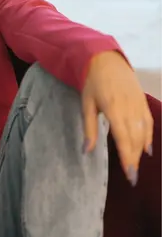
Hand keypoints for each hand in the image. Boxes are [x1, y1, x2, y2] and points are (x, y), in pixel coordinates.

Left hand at [82, 51, 152, 184]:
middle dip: (134, 159)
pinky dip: (149, 137)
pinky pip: (149, 122)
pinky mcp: (142, 101)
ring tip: (136, 165)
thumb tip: (86, 151)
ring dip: (141, 150)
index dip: (127, 158)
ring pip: (143, 133)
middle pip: (135, 139)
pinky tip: (147, 149)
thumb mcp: (86, 104)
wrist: (106, 59)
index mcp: (113, 110)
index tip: (129, 175)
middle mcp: (129, 109)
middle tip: (132, 177)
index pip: (124, 139)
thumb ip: (89, 128)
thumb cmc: (93, 82)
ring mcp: (138, 105)